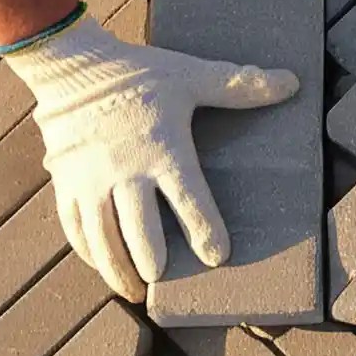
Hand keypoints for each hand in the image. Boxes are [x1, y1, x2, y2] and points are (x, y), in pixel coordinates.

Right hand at [6, 16, 298, 300]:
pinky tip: (101, 264)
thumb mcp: (190, 76)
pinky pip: (74, 227)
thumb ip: (238, 86)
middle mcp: (124, 172)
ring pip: (103, 239)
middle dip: (153, 261)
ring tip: (133, 291)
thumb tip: (291, 83)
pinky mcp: (64, 183)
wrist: (71, 64)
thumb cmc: (138, 73)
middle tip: (163, 276)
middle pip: (140, 232)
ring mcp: (89, 182)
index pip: (189, 201)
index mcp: (162, 150)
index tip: (219, 256)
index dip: (206, 231)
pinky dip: (88, 251)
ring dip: (117, 268)